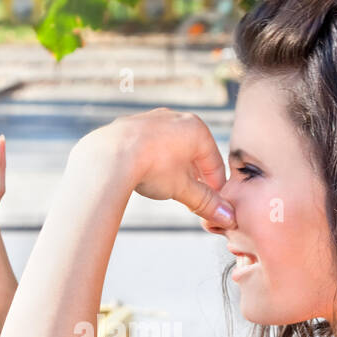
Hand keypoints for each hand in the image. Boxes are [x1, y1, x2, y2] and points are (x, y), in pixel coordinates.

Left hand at [78, 107, 232, 227]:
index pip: (214, 162)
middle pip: (194, 153)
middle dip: (194, 177)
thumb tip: (227, 218)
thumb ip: (206, 202)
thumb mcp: (183, 189)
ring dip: (174, 168)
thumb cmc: (152, 168)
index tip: (213, 205)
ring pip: (171, 147)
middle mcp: (176, 117)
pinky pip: (149, 144)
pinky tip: (146, 174)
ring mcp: (152, 118)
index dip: (216, 187)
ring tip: (168, 188)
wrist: (109, 156)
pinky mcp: (131, 124)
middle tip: (191, 199)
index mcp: (197, 129)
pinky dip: (153, 159)